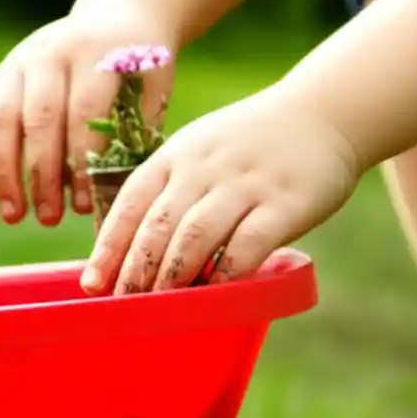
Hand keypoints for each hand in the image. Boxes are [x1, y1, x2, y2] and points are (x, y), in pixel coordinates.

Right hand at [0, 10, 176, 225]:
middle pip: (38, 118)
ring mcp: (18, 61)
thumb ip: (134, 133)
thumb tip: (110, 195)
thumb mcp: (152, 89)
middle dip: (40, 174)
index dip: (82, 162)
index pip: (83, 112)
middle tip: (48, 218)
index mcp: (94, 52)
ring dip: (3, 170)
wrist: (117, 15)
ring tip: (13, 214)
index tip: (85, 204)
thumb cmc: (139, 67)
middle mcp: (50, 52)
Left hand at [79, 85, 361, 294]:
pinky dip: (225, 273)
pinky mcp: (284, 203)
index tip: (92, 282)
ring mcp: (243, 184)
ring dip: (172, 274)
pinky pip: (247, 245)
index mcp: (175, 156)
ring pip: (195, 236)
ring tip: (158, 305)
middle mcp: (202, 168)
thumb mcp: (199, 152)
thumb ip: (170, 193)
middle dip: (135, 269)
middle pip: (157, 224)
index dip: (109, 246)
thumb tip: (133, 256)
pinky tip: (213, 294)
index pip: (130, 203)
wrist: (324, 112)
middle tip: (123, 304)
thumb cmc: (250, 145)